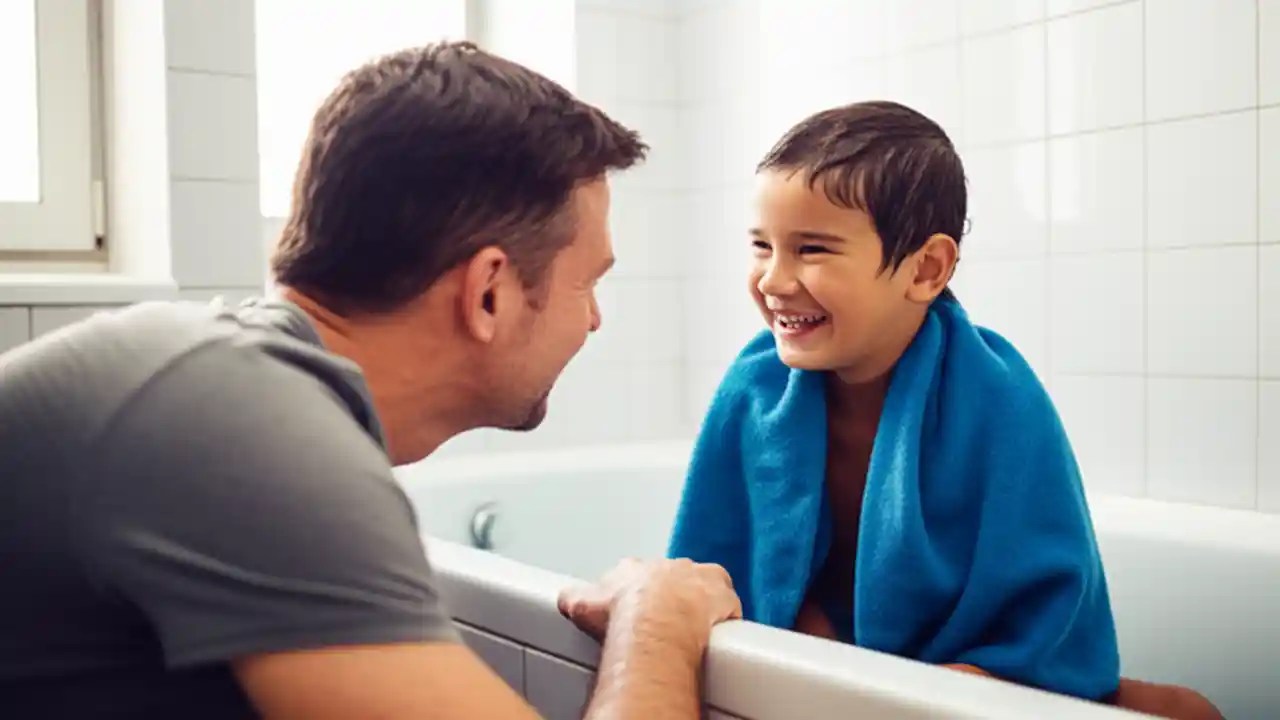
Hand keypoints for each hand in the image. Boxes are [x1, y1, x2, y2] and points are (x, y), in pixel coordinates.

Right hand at [558, 557, 742, 643]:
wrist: (654, 621)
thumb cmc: (621, 615)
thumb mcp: (581, 604)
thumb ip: (573, 596)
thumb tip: (565, 597)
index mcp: (634, 568)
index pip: (636, 574)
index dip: (637, 592)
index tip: (636, 608)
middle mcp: (666, 565)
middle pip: (671, 577)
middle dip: (670, 594)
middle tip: (666, 622)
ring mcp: (697, 576)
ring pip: (702, 585)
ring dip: (699, 601)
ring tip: (693, 627)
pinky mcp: (723, 591)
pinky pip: (728, 602)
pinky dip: (725, 615)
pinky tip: (718, 632)